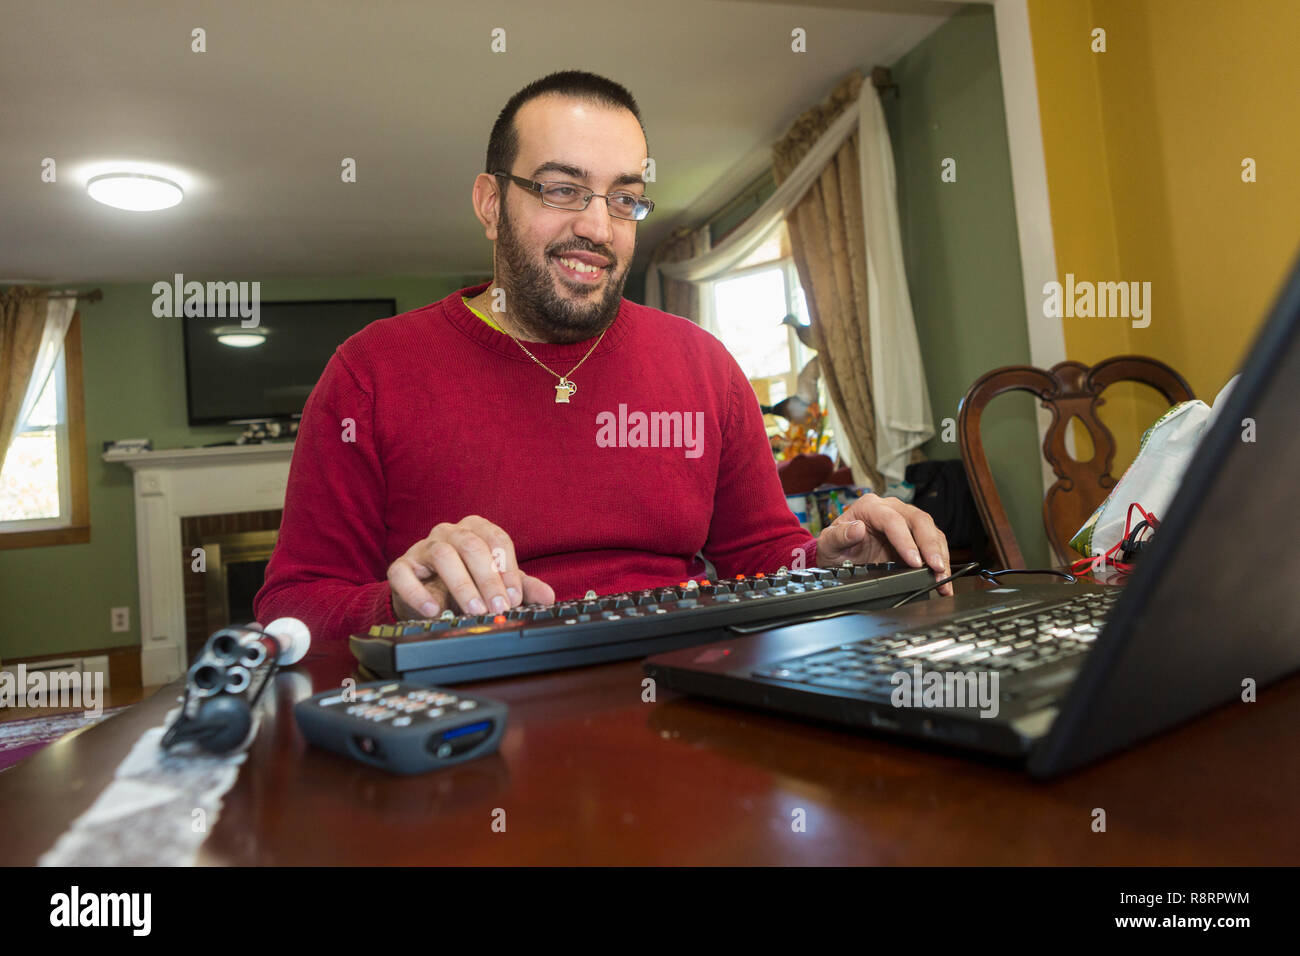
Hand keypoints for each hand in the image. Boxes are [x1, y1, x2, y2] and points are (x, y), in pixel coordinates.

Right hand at [388, 516, 554, 619]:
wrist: (427, 596)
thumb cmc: (465, 583)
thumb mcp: (497, 585)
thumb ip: (523, 588)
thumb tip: (548, 596)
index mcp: (475, 529)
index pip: (496, 539)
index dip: (508, 568)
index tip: (515, 596)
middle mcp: (449, 532)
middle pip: (471, 545)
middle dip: (488, 578)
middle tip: (498, 606)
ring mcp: (423, 547)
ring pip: (442, 555)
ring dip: (461, 584)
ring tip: (473, 609)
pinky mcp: (401, 566)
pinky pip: (404, 574)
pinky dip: (418, 593)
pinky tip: (433, 609)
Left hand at [816, 493, 952, 595]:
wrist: (839, 555)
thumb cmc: (835, 546)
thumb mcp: (828, 544)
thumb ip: (838, 536)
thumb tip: (856, 529)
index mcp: (870, 506)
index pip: (892, 519)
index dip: (905, 540)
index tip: (913, 560)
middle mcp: (891, 509)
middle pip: (919, 521)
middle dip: (930, 546)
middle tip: (936, 569)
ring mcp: (906, 522)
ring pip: (931, 531)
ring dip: (940, 556)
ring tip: (942, 580)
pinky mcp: (915, 537)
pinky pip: (933, 544)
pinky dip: (941, 561)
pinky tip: (943, 580)